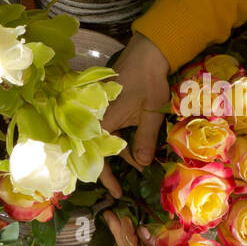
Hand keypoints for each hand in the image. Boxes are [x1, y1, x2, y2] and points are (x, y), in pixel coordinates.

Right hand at [99, 33, 170, 197]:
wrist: (147, 52)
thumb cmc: (149, 80)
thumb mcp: (151, 113)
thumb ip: (145, 140)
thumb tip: (142, 165)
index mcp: (102, 121)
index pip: (98, 157)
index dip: (106, 178)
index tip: (116, 193)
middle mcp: (95, 117)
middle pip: (100, 150)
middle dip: (118, 165)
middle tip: (138, 172)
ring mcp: (99, 111)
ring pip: (106, 140)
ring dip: (122, 151)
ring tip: (142, 157)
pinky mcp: (105, 106)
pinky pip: (109, 129)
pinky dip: (121, 138)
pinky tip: (136, 141)